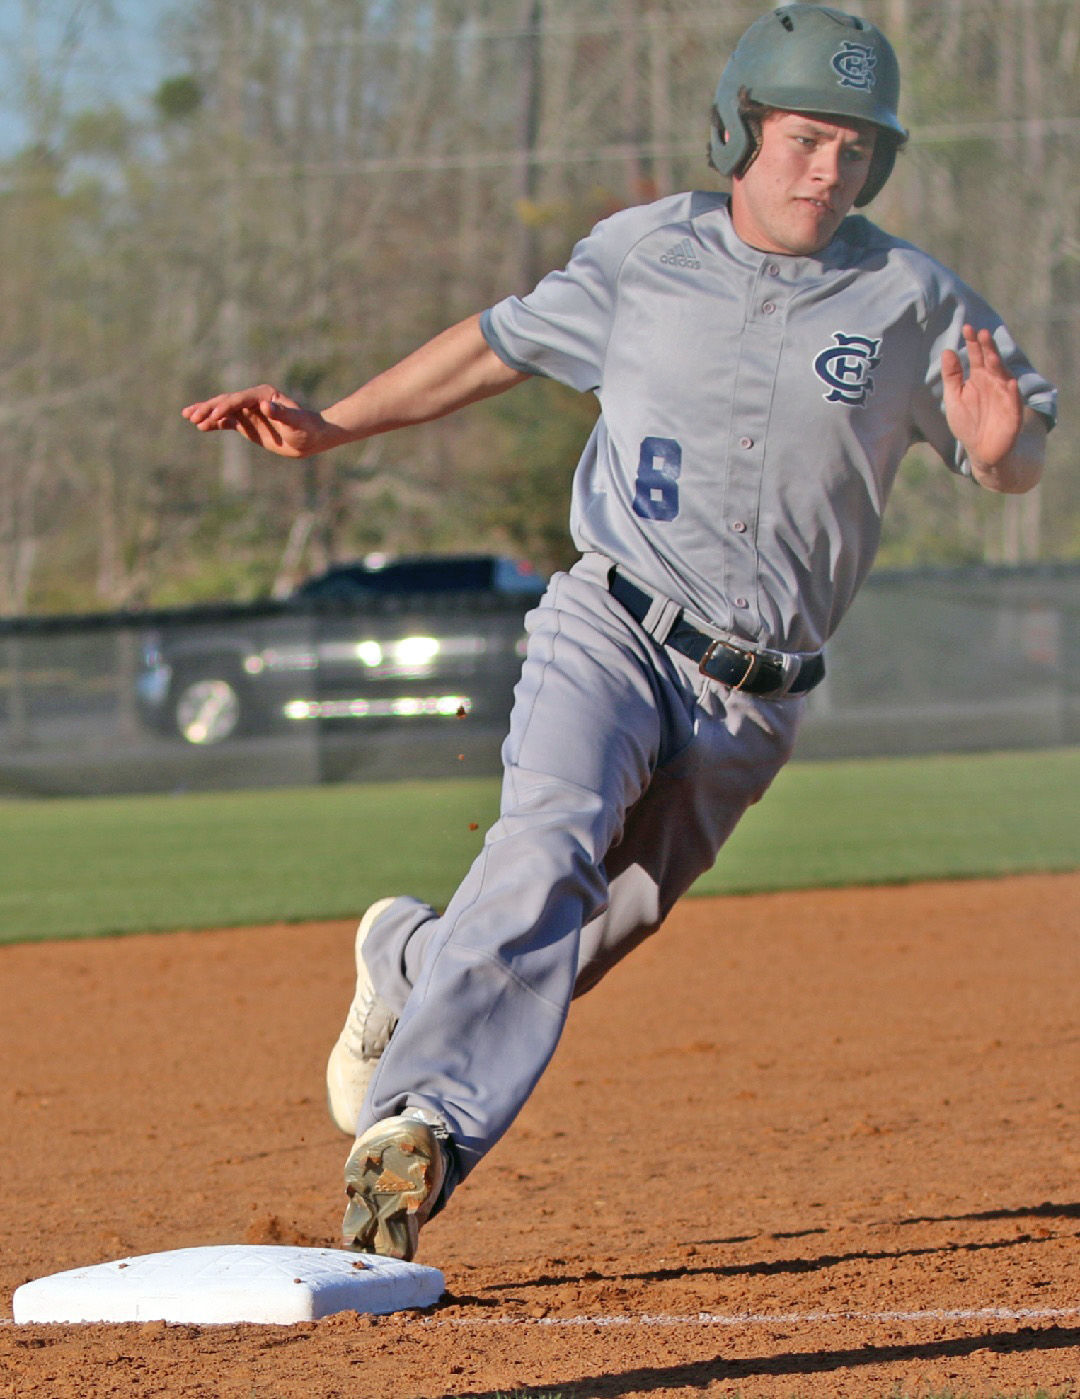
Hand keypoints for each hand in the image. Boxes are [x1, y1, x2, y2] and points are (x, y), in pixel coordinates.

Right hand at [181, 386, 343, 457]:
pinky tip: (201, 426)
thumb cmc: (307, 429)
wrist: (312, 438)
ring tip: (188, 416)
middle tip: (192, 415)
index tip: (213, 415)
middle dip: (209, 408)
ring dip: (206, 413)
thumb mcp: (296, 423)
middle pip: (227, 401)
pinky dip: (214, 423)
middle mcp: (254, 400)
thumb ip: (281, 414)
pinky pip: (227, 422)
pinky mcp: (247, 423)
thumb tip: (266, 406)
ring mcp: (249, 411)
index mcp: (264, 395)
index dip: (226, 406)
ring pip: (223, 410)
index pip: (240, 399)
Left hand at [941, 324, 1023, 471]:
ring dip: (1000, 366)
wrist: (982, 451)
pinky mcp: (1012, 414)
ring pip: (1003, 378)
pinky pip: (1014, 402)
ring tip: (992, 354)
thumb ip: (952, 376)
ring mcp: (1005, 397)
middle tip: (981, 333)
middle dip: (988, 349)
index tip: (967, 328)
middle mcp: (994, 383)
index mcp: (980, 377)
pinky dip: (1012, 393)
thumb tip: (948, 351)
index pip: (978, 356)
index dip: (973, 343)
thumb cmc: (968, 422)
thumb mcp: (955, 397)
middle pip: (992, 362)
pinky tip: (1009, 383)